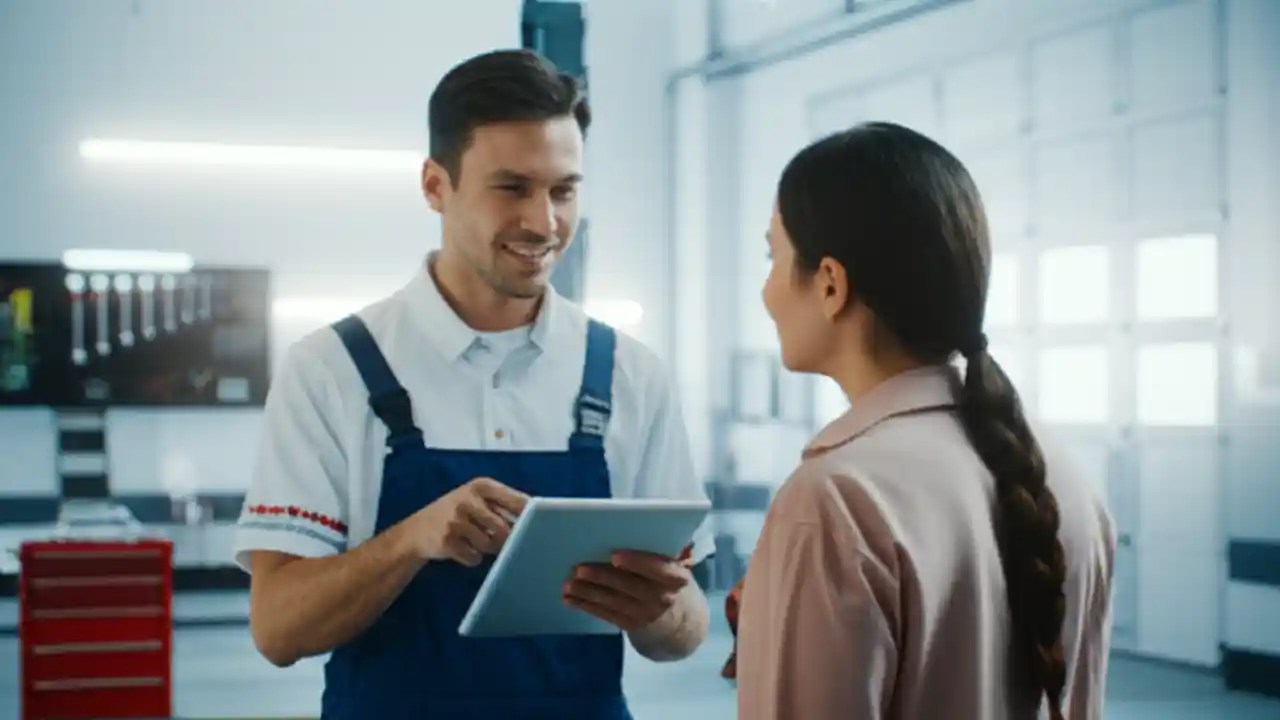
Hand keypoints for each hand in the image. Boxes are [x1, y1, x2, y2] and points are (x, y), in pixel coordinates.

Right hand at [409, 477, 527, 566]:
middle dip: (502, 539)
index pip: (517, 502)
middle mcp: (468, 500)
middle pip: (504, 529)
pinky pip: (474, 558)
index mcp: (481, 485)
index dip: (532, 517)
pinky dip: (471, 558)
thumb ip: (504, 506)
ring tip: (471, 540)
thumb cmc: (456, 515)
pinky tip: (460, 548)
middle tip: (492, 539)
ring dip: (484, 549)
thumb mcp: (476, 500)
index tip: (540, 527)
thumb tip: (538, 520)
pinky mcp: (447, 541)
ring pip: (489, 545)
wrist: (416, 532)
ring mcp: (456, 520)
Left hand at [563, 549, 691, 632]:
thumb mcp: (677, 566)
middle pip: (629, 586)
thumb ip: (670, 550)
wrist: (678, 623)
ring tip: (568, 584)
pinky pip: (605, 614)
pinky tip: (570, 598)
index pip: (657, 568)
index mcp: (676, 577)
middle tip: (579, 568)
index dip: (636, 562)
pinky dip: (586, 605)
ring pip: (613, 601)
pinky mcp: (630, 626)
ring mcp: (645, 614)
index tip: (615, 555)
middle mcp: (662, 598)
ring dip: (588, 592)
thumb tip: (657, 528)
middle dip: (602, 577)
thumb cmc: (669, 581)